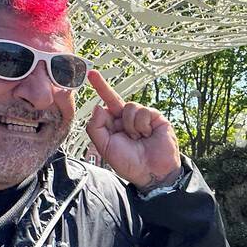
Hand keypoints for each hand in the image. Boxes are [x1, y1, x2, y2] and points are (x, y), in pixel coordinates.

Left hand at [85, 70, 182, 190]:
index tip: (91, 73)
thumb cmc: (129, 163)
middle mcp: (127, 119)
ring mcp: (142, 117)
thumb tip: (98, 106)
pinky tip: (147, 135)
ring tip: (137, 139)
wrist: (151, 172)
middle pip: (115, 99)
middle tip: (105, 96)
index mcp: (114, 125)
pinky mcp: (156, 117)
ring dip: (130, 125)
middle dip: (105, 89)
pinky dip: (142, 125)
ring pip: (129, 106)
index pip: (105, 105)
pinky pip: (143, 112)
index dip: (100, 88)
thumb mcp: (106, 147)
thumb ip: (97, 128)